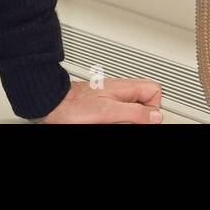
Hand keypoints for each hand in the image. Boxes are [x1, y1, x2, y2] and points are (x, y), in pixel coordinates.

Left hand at [36, 78, 164, 123]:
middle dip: (143, 113)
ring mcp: (112, 96)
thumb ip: (134, 111)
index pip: (154, 90)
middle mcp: (120, 89)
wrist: (54, 103)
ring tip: (121, 121)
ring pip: (133, 104)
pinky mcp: (103, 103)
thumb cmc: (74, 106)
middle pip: (145, 98)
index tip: (145, 120)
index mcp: (125, 87)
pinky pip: (120, 109)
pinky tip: (112, 121)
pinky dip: (120, 117)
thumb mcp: (108, 111)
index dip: (154, 107)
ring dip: (132, 116)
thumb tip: (155, 115)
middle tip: (135, 122)